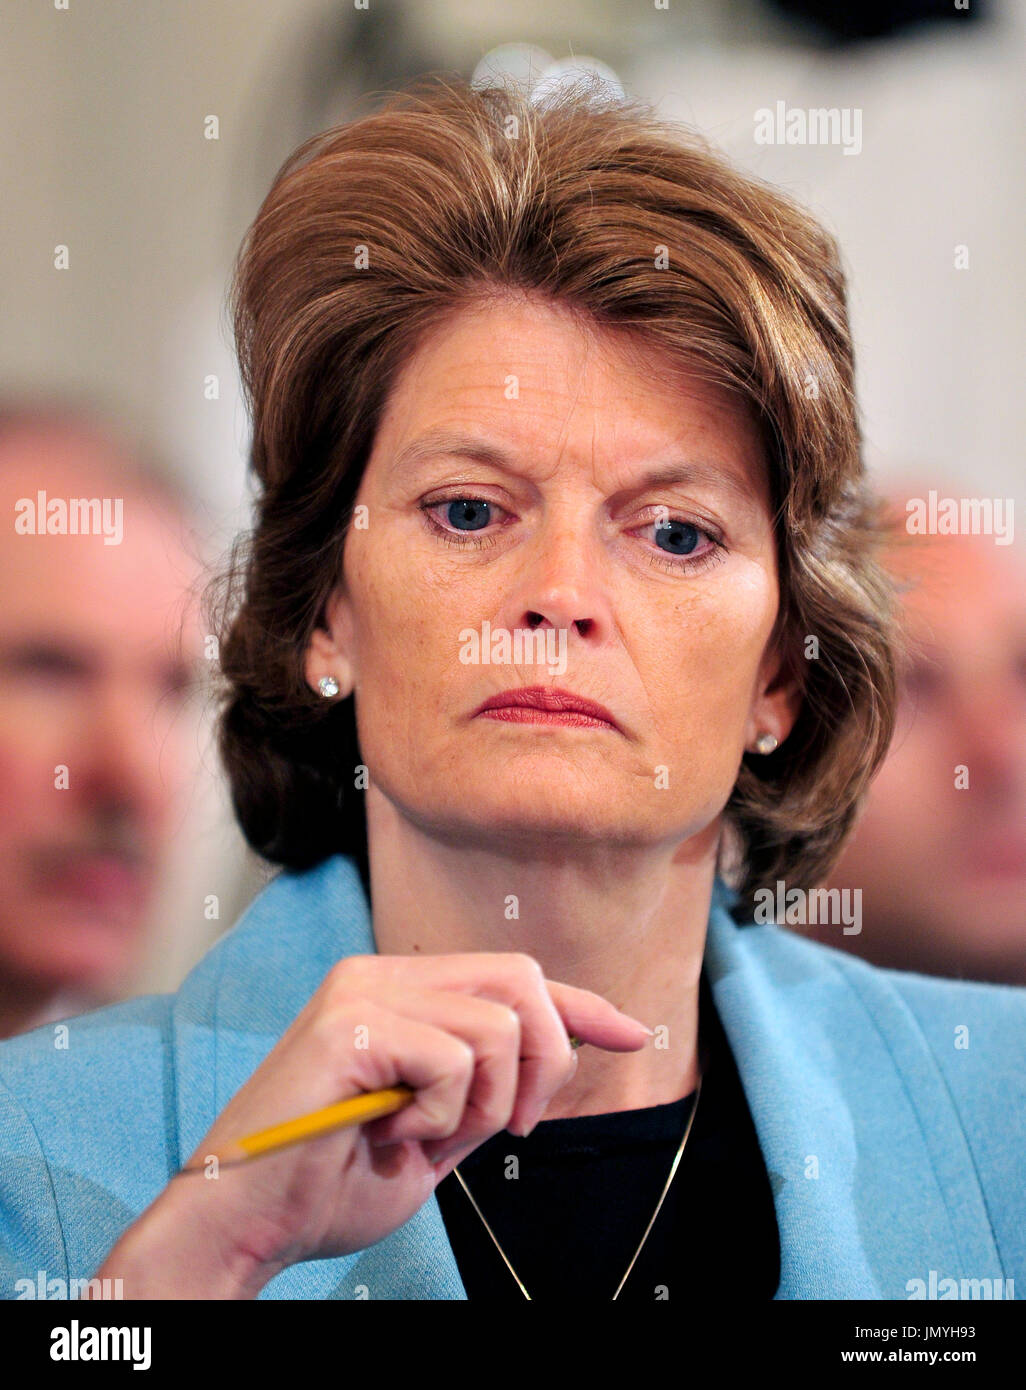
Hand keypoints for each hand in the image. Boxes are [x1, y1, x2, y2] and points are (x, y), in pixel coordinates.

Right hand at [126, 952, 650, 1292]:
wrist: (247, 1222)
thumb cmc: (331, 1180)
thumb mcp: (440, 1127)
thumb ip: (492, 1081)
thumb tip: (567, 1048)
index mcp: (401, 990)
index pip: (514, 978)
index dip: (581, 1006)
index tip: (634, 1034)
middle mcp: (381, 973)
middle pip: (521, 978)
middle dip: (543, 1061)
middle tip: (507, 1128)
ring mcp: (362, 990)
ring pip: (497, 1026)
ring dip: (484, 1103)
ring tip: (425, 1135)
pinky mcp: (349, 1023)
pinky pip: (453, 1059)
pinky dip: (441, 1116)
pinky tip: (392, 1133)